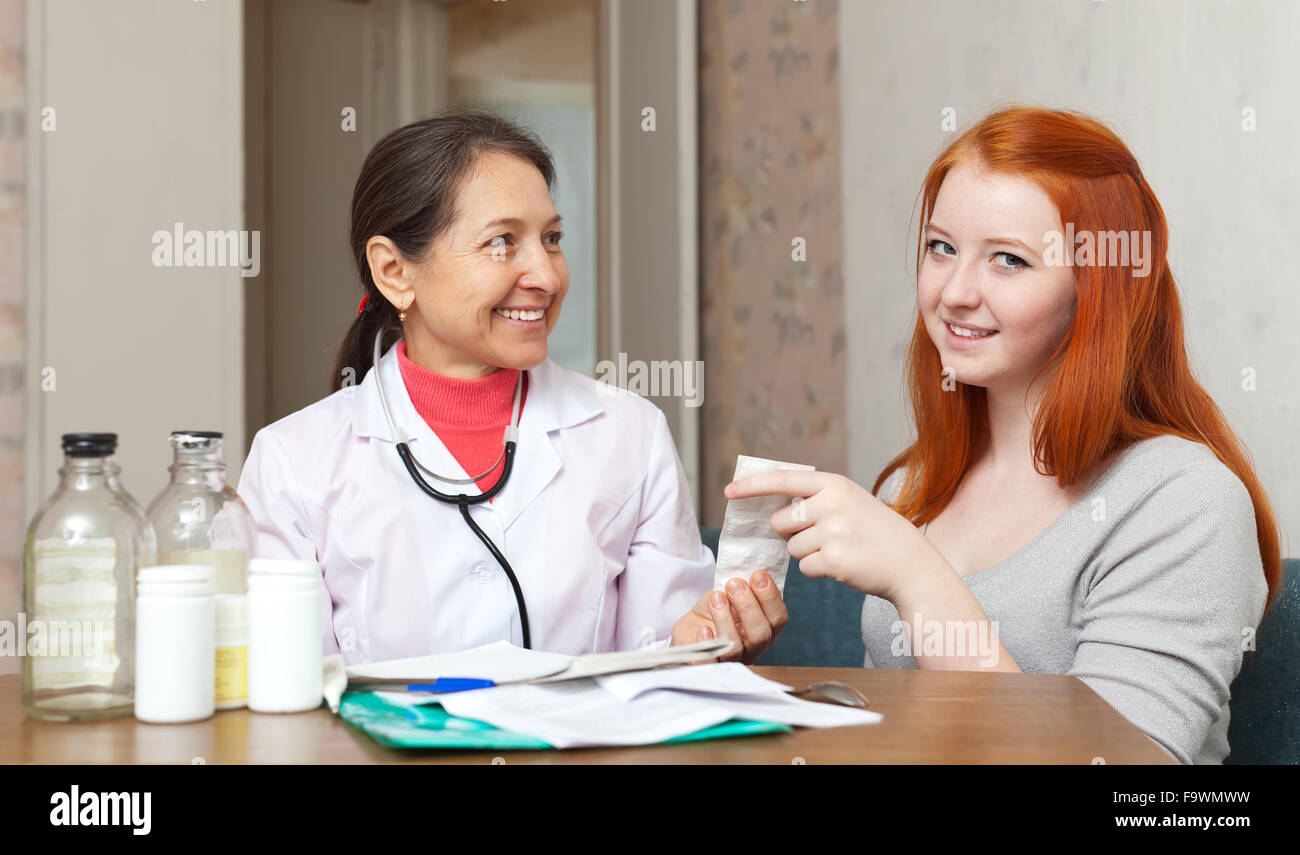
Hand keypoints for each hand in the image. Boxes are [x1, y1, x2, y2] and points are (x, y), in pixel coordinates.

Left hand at [670, 571, 787, 664]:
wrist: (691, 629)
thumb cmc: (715, 610)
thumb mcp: (729, 592)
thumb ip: (741, 585)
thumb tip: (747, 568)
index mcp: (766, 629)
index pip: (778, 619)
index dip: (770, 597)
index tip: (757, 574)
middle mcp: (753, 648)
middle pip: (761, 635)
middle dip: (748, 606)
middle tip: (734, 584)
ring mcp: (732, 660)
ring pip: (736, 647)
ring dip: (726, 618)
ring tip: (716, 597)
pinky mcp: (709, 665)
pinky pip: (711, 663)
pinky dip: (707, 644)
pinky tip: (703, 628)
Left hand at [724, 470, 936, 602]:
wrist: (910, 563)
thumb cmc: (875, 532)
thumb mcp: (850, 501)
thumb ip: (816, 499)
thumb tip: (773, 512)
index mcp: (833, 484)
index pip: (782, 480)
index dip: (752, 485)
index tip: (728, 491)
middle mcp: (831, 504)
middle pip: (780, 521)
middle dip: (791, 533)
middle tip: (823, 535)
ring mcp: (833, 531)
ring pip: (791, 547)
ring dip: (808, 554)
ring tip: (839, 549)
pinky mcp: (834, 560)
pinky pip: (805, 568)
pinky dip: (818, 570)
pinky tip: (842, 564)